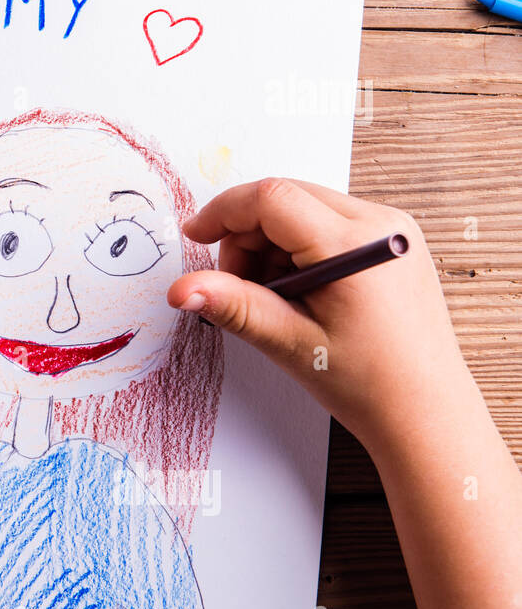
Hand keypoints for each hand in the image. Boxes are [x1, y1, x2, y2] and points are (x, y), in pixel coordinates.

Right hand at [166, 178, 469, 456]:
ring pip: (303, 209)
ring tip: (278, 300)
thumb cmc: (368, 381)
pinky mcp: (393, 240)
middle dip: (247, 236)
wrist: (425, 410)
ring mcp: (392, 230)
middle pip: (285, 198)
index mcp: (357, 245)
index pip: (271, 198)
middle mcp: (381, 225)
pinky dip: (298, 249)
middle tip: (241, 289)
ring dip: (272, 244)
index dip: (224, 211)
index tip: (196, 236)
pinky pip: (328, 222)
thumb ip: (234, 306)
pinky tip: (301, 292)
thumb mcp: (291, 341)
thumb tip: (182, 289)